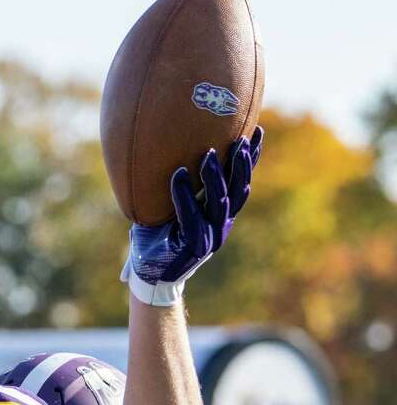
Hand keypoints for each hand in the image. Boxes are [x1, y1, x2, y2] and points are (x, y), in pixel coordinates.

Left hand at [121, 126, 262, 306]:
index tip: (256, 130)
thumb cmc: (156, 235)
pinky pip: (190, 216)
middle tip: (240, 137)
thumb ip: (179, 183)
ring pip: (219, 203)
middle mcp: (220, 224)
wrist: (149, 274)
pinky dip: (184, 194)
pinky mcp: (194, 247)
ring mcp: (210, 237)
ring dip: (215, 177)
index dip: (251, 158)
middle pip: (239, 190)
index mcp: (221, 214)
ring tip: (208, 153)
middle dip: (241, 163)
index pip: (241, 181)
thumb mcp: (169, 206)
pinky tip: (179, 174)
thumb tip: (169, 143)